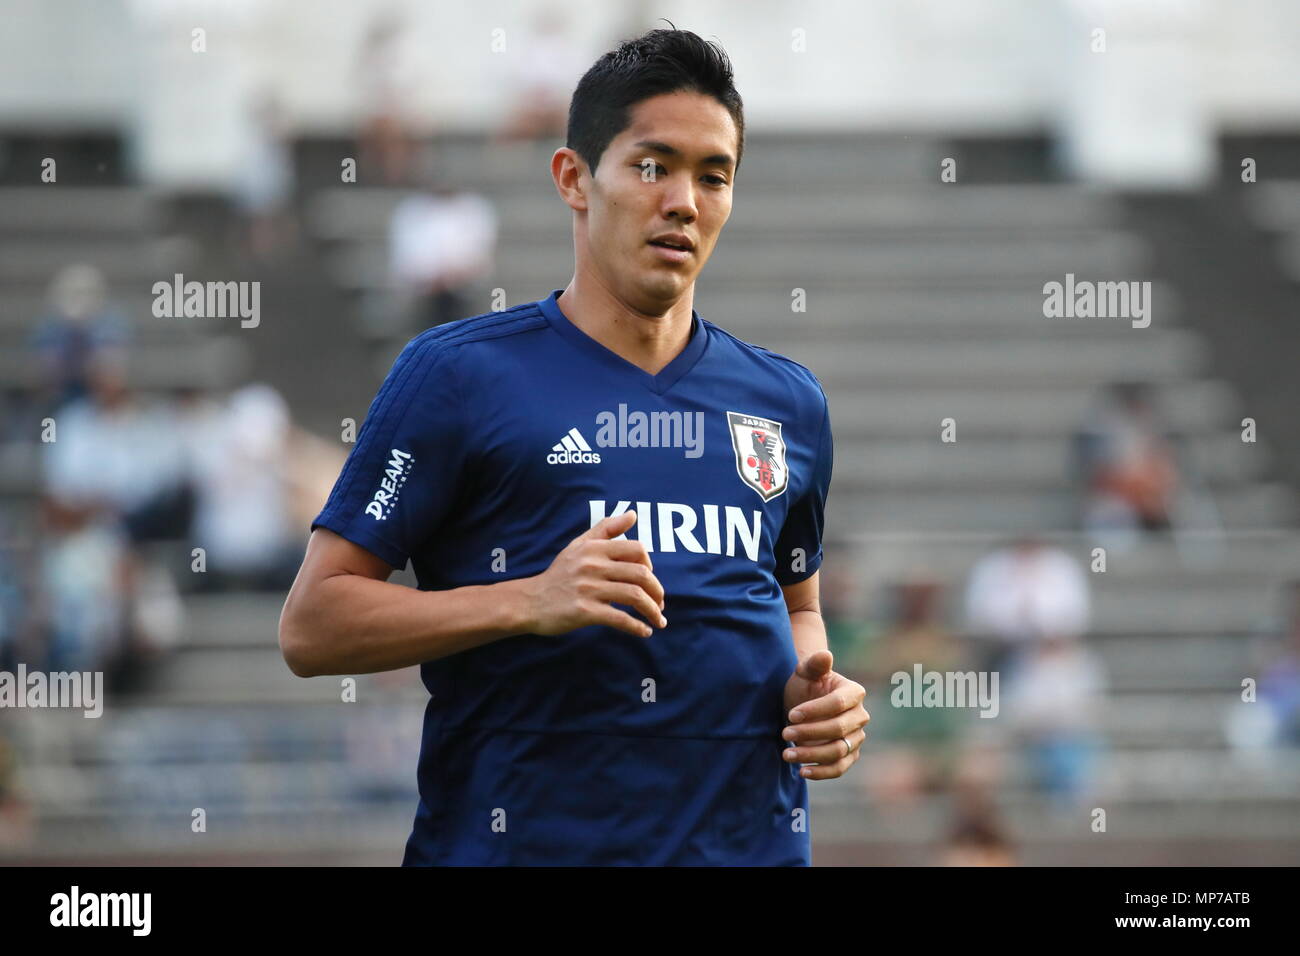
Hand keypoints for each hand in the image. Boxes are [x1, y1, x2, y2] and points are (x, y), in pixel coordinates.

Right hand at [522, 511, 666, 638]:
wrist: (530, 601)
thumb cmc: (559, 574)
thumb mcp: (579, 545)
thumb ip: (606, 529)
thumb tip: (633, 514)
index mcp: (594, 548)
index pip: (636, 549)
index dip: (650, 565)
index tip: (649, 580)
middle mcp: (593, 565)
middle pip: (641, 574)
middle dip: (657, 591)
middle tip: (660, 603)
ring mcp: (589, 589)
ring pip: (635, 597)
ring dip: (653, 610)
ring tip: (659, 620)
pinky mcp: (585, 612)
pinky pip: (620, 619)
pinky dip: (637, 626)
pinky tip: (645, 631)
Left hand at [781, 650, 868, 779]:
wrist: (803, 703)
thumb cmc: (805, 685)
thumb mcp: (805, 672)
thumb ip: (813, 663)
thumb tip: (825, 654)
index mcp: (854, 692)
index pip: (838, 704)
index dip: (815, 711)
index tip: (791, 714)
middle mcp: (860, 716)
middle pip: (838, 729)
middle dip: (810, 733)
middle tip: (784, 732)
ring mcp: (856, 737)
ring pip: (838, 751)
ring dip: (811, 755)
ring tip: (786, 754)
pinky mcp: (849, 755)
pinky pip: (839, 768)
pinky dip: (821, 773)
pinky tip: (801, 771)